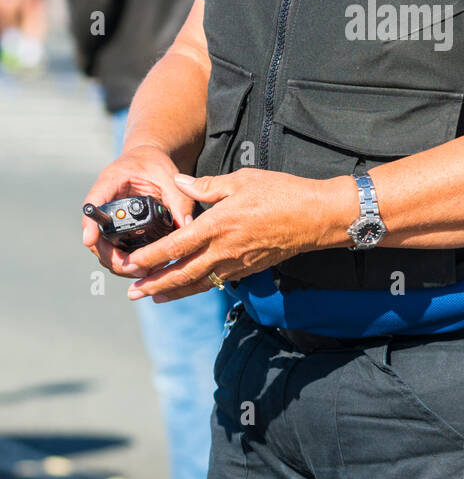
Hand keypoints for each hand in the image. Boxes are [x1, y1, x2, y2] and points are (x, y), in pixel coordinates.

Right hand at [82, 146, 197, 275]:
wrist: (147, 161)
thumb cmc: (155, 164)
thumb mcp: (170, 176)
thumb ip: (179, 198)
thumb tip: (187, 225)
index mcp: (112, 180)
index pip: (95, 201)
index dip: (91, 222)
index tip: (89, 240)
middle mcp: (104, 200)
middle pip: (96, 233)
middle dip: (111, 255)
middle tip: (134, 268)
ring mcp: (107, 216)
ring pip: (103, 246)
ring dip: (119, 263)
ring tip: (144, 272)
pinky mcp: (115, 227)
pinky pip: (114, 248)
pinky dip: (125, 260)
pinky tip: (144, 267)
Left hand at [119, 168, 353, 302]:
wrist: (316, 217)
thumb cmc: (281, 193)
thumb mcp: (241, 180)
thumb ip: (206, 185)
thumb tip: (179, 181)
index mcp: (217, 225)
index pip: (175, 246)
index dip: (150, 257)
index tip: (131, 264)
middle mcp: (223, 250)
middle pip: (181, 274)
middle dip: (154, 284)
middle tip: (132, 292)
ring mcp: (237, 263)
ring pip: (199, 283)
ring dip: (173, 292)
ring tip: (153, 297)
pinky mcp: (249, 268)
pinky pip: (218, 281)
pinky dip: (198, 287)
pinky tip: (189, 287)